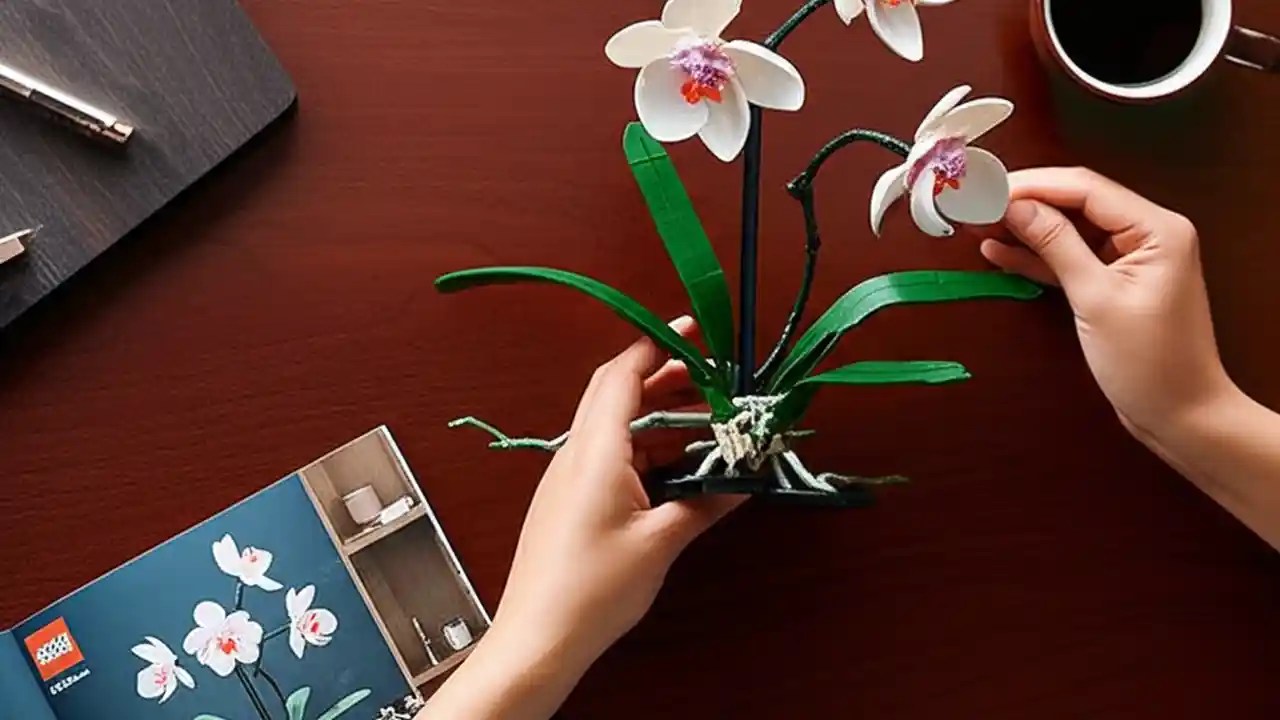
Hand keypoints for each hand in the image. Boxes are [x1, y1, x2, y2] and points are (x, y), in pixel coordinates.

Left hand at [424, 317, 740, 719]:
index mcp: (596, 451)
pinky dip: (644, 449)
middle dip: (664, 378)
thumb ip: (703, 503)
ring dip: (658, 418)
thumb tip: (742, 480)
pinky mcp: (569, 501)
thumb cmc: (594, 589)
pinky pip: (609, 456)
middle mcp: (577, 454)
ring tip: (708, 424)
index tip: (694, 332)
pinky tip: (677, 467)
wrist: (538, 638)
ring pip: (615, 427)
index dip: (657, 346)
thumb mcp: (660, 543)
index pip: (622, 375)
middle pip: (617, 393)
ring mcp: (569, 478)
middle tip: (713, 379)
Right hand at [979, 167, 1233, 439]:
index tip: (986, 189)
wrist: (1181, 414)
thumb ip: (1056, 245)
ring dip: (1027, 227)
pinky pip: (1072, 257)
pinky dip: (1038, 255)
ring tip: (979, 222)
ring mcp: (1132, 258)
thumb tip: (1015, 207)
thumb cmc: (1150, 362)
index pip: (1086, 189)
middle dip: (1026, 202)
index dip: (1033, 185)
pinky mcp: (1115, 282)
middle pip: (1077, 202)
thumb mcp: (1096, 299)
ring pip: (1070, 229)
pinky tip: (1000, 250)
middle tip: (976, 202)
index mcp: (1158, 228)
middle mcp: (1149, 233)